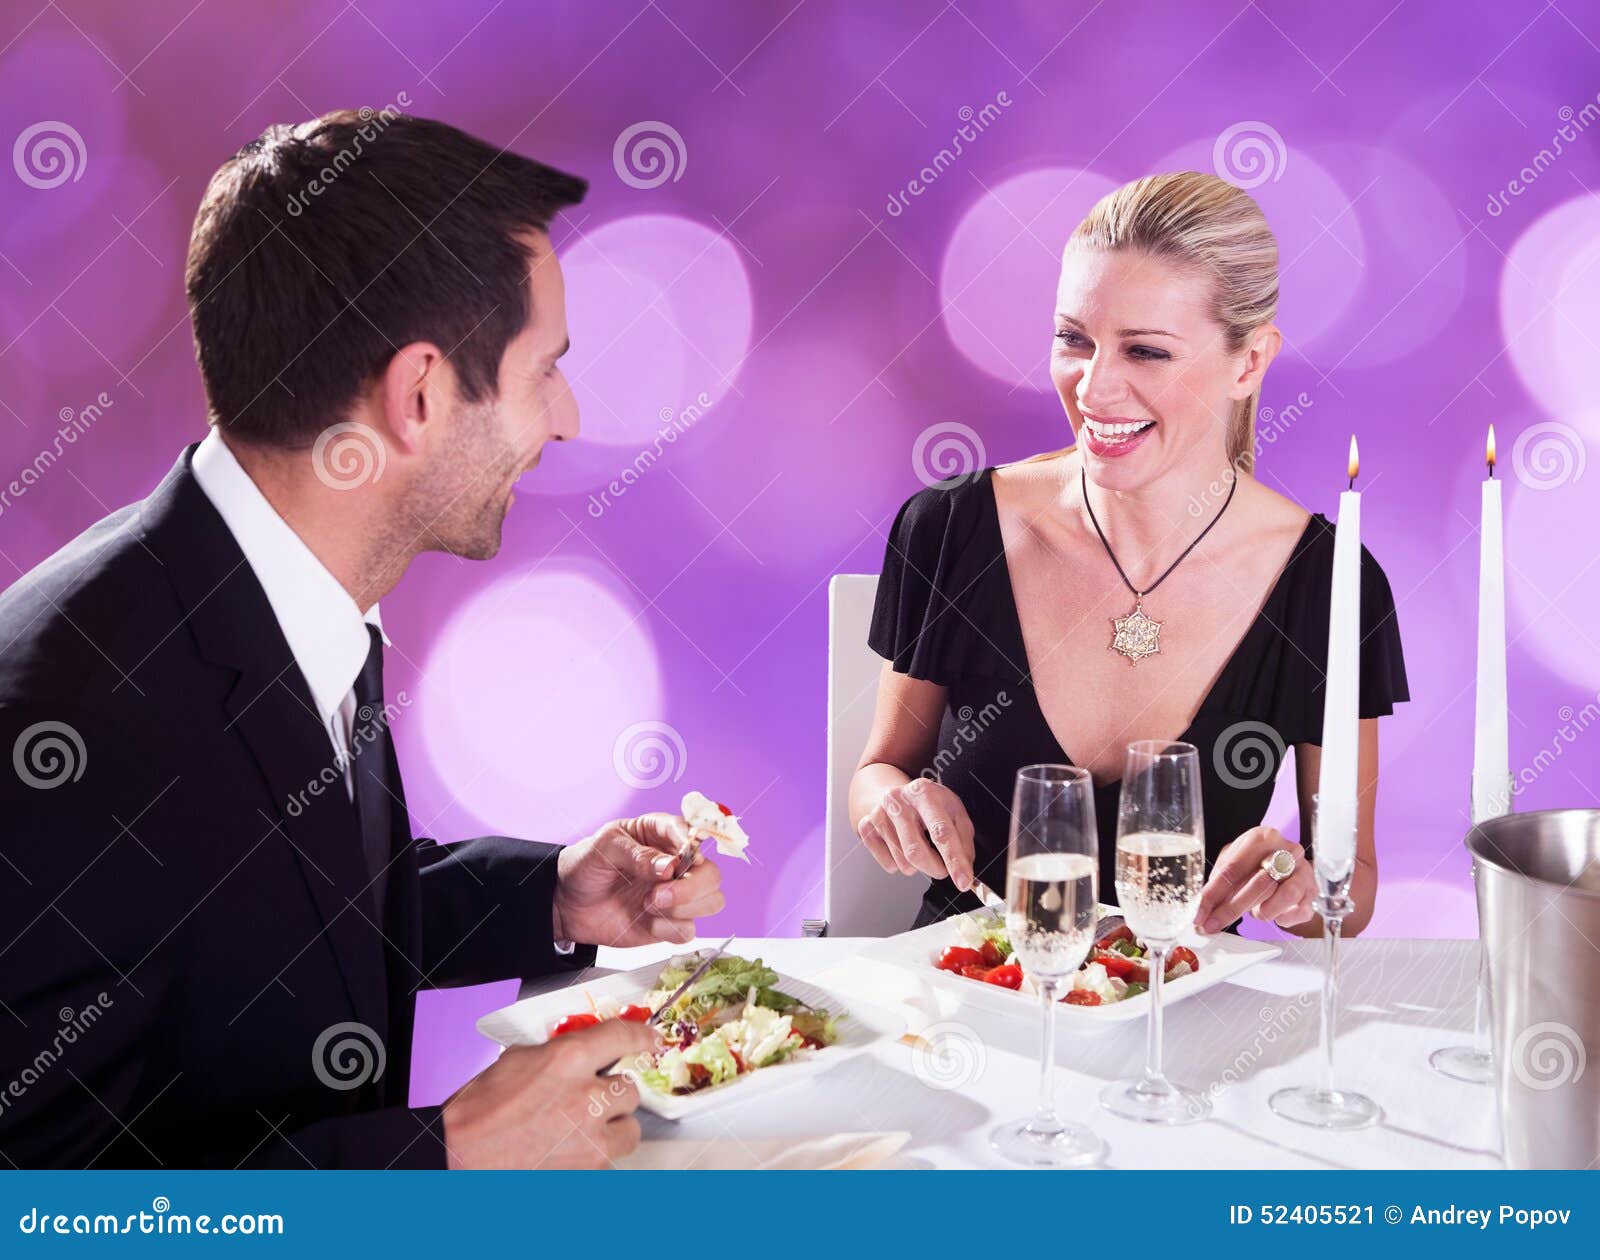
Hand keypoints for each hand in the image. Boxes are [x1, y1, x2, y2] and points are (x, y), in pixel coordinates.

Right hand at [441, 1017, 655, 1168]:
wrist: (461, 1156)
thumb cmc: (480, 1109)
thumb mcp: (520, 1060)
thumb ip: (559, 1054)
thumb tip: (582, 1053)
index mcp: (569, 1060)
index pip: (622, 1036)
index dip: (642, 1035)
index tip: (650, 1038)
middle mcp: (587, 1097)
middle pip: (631, 1089)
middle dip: (615, 1092)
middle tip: (593, 1096)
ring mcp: (590, 1137)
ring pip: (630, 1128)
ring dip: (614, 1125)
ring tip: (587, 1126)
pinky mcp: (587, 1167)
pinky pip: (609, 1156)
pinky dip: (597, 1152)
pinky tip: (572, 1148)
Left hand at [552, 812, 724, 946]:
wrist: (565, 904)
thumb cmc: (585, 866)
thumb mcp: (604, 848)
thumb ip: (637, 855)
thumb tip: (670, 866)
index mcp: (661, 834)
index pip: (692, 834)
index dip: (692, 848)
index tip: (679, 860)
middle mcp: (676, 864)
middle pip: (711, 874)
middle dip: (692, 887)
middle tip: (660, 894)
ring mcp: (675, 895)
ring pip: (711, 901)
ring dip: (685, 907)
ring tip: (649, 905)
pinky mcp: (668, 922)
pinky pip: (688, 930)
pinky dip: (671, 929)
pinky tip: (647, 922)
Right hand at [857, 777, 975, 890]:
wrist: (892, 793)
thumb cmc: (926, 805)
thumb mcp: (953, 811)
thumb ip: (964, 839)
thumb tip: (964, 868)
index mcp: (924, 792)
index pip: (942, 832)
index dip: (955, 860)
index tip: (963, 881)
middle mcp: (897, 800)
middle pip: (916, 852)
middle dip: (935, 869)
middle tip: (944, 869)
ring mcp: (878, 814)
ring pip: (903, 862)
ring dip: (919, 865)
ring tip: (919, 844)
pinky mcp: (865, 828)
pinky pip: (889, 865)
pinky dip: (901, 863)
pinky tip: (902, 844)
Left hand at [1194, 825, 1314, 933]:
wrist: (1286, 859)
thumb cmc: (1255, 860)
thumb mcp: (1234, 860)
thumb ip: (1219, 880)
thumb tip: (1202, 908)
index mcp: (1263, 838)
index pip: (1233, 868)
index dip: (1213, 893)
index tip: (1199, 913)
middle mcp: (1288, 851)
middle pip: (1257, 884)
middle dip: (1230, 910)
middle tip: (1212, 924)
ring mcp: (1304, 871)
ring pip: (1285, 896)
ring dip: (1264, 911)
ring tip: (1256, 912)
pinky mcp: (1313, 891)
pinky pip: (1299, 911)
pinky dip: (1283, 917)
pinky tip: (1275, 913)